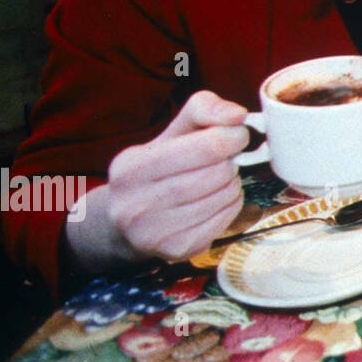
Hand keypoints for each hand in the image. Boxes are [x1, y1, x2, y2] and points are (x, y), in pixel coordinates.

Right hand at [71, 91, 250, 267]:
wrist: (124, 223)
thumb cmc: (157, 169)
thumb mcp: (170, 133)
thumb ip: (202, 110)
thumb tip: (236, 115)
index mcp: (131, 169)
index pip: (205, 147)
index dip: (232, 137)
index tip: (238, 134)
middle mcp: (137, 205)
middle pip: (217, 174)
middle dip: (230, 162)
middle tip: (226, 159)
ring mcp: (156, 233)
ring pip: (225, 196)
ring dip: (232, 183)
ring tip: (217, 179)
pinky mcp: (177, 250)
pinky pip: (227, 219)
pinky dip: (231, 204)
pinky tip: (215, 199)